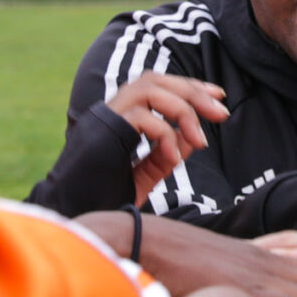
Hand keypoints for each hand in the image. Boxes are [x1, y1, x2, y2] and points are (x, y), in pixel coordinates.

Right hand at [104, 73, 228, 201]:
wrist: (74, 216)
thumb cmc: (102, 198)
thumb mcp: (144, 176)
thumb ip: (165, 154)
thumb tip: (192, 136)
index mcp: (120, 118)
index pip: (158, 86)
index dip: (190, 87)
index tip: (219, 97)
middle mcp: (111, 110)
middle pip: (156, 80)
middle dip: (193, 92)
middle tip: (222, 113)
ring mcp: (105, 117)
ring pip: (149, 89)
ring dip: (183, 110)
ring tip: (201, 141)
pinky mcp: (104, 129)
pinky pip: (142, 117)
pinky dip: (165, 135)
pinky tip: (174, 161)